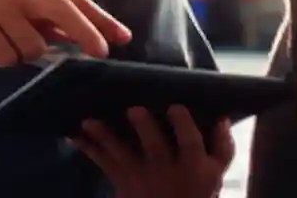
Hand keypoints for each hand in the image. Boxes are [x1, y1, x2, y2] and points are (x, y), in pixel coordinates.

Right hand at [0, 0, 130, 66]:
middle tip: (101, 53)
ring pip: (31, 45)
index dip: (101, 18)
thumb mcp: (22, 13)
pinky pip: (5, 56)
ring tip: (8, 46)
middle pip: (61, 10)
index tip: (124, 37)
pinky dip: (3, 60)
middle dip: (85, 32)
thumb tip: (87, 37)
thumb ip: (51, 24)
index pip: (74, 2)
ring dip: (25, 55)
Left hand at [72, 106, 233, 197]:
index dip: (183, 126)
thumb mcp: (216, 175)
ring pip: (122, 154)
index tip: (175, 106)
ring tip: (89, 121)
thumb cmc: (196, 194)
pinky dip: (89, 148)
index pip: (191, 144)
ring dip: (105, 137)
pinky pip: (104, 163)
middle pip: (155, 148)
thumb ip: (221, 146)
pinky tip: (74, 134)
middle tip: (134, 109)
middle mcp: (167, 172)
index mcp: (195, 167)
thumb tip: (222, 116)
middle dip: (145, 129)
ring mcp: (142, 178)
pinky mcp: (123, 183)